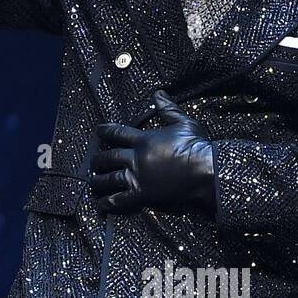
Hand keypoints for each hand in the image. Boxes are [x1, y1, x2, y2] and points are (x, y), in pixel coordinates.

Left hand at [89, 91, 215, 215]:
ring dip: (99, 181)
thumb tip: (159, 93)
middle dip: (98, 160)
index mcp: (144, 139)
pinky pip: (120, 199)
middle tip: (93, 162)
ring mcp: (138, 177)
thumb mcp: (183, 122)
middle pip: (109, 157)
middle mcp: (136, 158)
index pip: (118, 133)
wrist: (205, 170)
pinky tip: (101, 204)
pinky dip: (109, 202)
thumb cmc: (197, 146)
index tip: (98, 131)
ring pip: (110, 179)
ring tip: (93, 182)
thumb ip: (168, 108)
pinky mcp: (143, 194)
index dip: (105, 131)